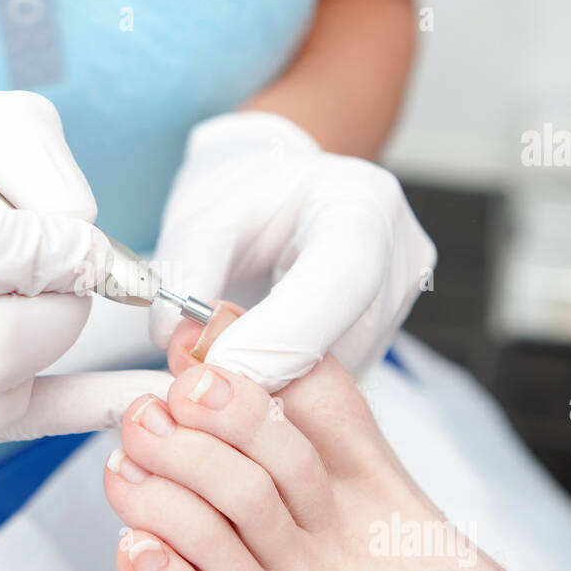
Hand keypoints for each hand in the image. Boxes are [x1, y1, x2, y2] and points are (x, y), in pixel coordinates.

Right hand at [0, 90, 161, 452]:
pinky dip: (82, 407)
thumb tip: (80, 223)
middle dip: (59, 303)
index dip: (28, 252)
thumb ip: (23, 146)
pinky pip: (12, 433)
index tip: (71, 235)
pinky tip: (131, 392)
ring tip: (40, 295)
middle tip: (68, 266)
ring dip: (52, 341)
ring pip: (2, 401)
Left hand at [150, 111, 435, 388]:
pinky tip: (253, 358)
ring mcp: (399, 304)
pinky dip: (287, 381)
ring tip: (222, 352)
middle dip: (265, 368)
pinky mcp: (384, 340)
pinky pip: (336, 382)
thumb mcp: (204, 211)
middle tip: (199, 370)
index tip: (215, 368)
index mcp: (363, 204)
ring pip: (339, 376)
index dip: (277, 338)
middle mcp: (399, 256)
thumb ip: (186, 268)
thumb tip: (171, 337)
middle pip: (342, 341)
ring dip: (274, 381)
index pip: (339, 284)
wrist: (281, 188)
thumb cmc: (246, 191)